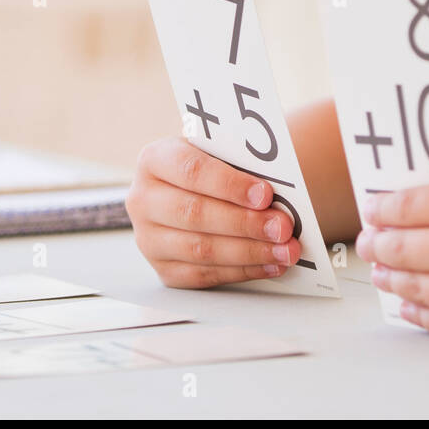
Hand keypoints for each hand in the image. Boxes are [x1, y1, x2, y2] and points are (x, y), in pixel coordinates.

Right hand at [127, 137, 299, 287]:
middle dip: (245, 223)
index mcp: (155, 160)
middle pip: (195, 213)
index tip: (265, 194)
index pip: (192, 170)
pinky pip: (204, 275)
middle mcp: (143, 200)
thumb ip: (242, 164)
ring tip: (285, 250)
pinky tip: (271, 264)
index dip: (230, 184)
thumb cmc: (217, 168)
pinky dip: (242, 271)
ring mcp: (149, 239)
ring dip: (249, 251)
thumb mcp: (222, 153)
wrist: (198, 189)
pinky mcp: (164, 269)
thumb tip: (276, 187)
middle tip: (283, 227)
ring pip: (200, 249)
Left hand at [354, 177, 428, 346]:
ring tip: (380, 268)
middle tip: (367, 239)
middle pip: (397, 244)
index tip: (373, 206)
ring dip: (389, 274)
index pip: (404, 204)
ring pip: (409, 283)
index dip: (382, 206)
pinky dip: (413, 308)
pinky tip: (407, 302)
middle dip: (377, 241)